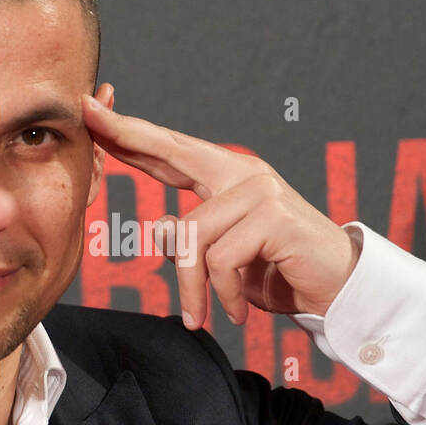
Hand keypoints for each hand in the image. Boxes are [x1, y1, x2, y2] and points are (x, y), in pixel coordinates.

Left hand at [81, 95, 360, 327]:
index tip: (89, 110)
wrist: (337, 290)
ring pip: (190, 236)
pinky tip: (235, 310)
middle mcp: (243, 174)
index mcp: (228, 178)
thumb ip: (190, 240)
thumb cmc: (279, 272)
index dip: (129, 132)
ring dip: (191, 287)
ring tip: (201, 314)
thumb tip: (157, 228)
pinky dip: (222, 294)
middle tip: (89, 119)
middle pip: (172, 153)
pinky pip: (219, 259)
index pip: (170, 151)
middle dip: (126, 137)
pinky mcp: (274, 217)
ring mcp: (260, 191)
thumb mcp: (223, 260)